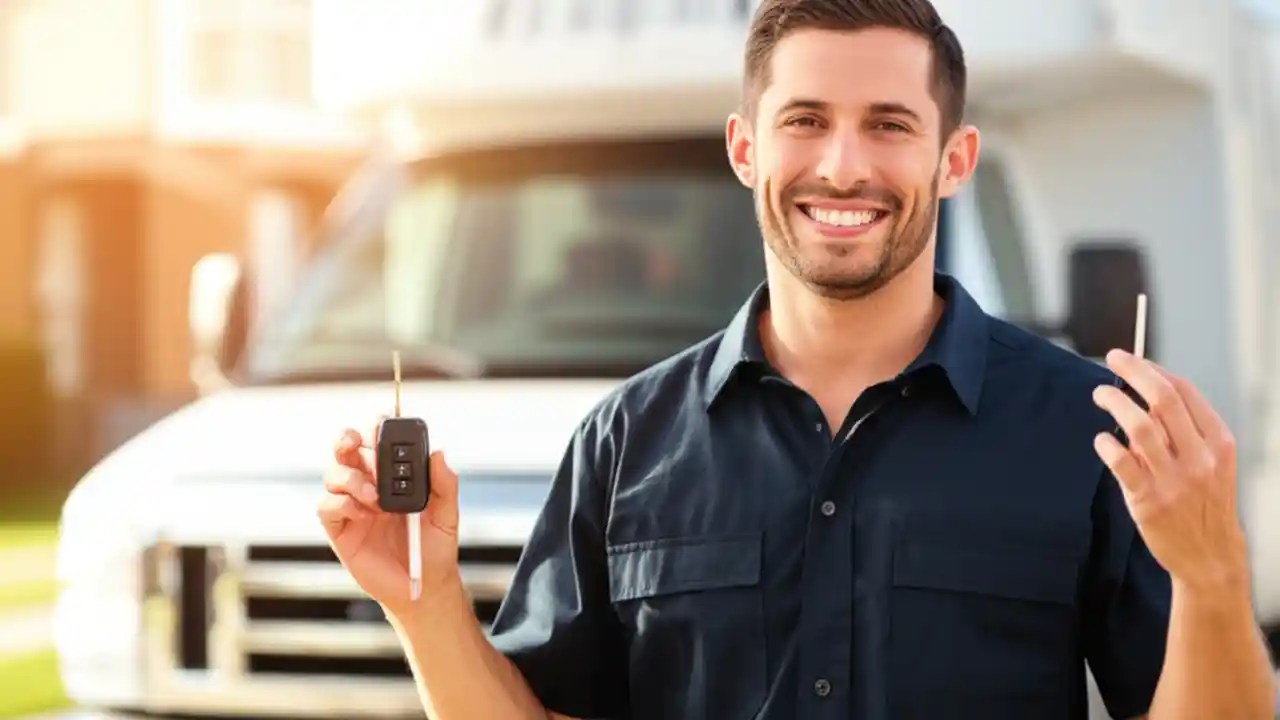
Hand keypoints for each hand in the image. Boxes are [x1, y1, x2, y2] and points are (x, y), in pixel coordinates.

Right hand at [317, 416, 463, 617]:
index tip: (382, 423)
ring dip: (350, 478)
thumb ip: (445, 485)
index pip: (377, 443)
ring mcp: (352, 507)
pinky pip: (326, 507)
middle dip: (347, 438)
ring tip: (374, 499)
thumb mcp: (447, 516)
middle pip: (347, 451)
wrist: (423, 587)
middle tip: (356, 441)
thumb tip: (437, 453)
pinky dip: (340, 504)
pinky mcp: (340, 530)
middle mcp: (369, 487)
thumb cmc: (434, 549)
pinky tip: (362, 514)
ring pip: (333, 474)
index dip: (375, 429)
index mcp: (393, 478)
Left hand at [1091, 350, 1247, 592]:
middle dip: (1135, 372)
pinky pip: (1122, 462)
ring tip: (1101, 394)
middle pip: (1163, 400)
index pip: (1185, 392)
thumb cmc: (1204, 503)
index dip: (1154, 370)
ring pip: (1141, 426)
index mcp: (1218, 442)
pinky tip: (1101, 440)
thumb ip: (1186, 432)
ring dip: (1115, 402)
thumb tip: (1145, 391)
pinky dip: (1107, 444)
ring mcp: (1175, 479)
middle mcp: (1200, 457)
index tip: (1133, 359)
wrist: (1211, 556)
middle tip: (1113, 359)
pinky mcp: (1150, 500)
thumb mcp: (1211, 463)